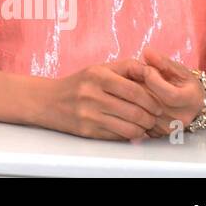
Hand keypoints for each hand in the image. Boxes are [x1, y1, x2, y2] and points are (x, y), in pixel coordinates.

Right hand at [37, 59, 164, 139]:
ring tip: (145, 125)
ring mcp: (89, 114)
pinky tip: (131, 130)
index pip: (135, 90)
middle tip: (155, 117)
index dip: (152, 100)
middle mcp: (92, 94)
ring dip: (143, 129)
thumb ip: (126, 68)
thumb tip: (154, 73)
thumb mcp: (99, 69)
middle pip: (136, 111)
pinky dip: (130, 135)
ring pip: (130, 127)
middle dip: (151, 117)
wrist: (47, 100)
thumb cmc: (78, 84)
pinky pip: (118, 136)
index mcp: (97, 75)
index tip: (158, 104)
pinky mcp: (87, 131)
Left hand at [135, 47, 205, 135]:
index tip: (146, 68)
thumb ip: (162, 61)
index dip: (153, 78)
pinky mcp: (159, 134)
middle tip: (133, 76)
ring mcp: (170, 128)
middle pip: (153, 103)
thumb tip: (147, 52)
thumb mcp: (178, 69)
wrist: (193, 105)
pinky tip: (133, 99)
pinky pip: (140, 121)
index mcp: (190, 100)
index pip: (169, 94)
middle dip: (139, 86)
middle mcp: (182, 118)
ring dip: (134, 98)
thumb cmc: (185, 84)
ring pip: (144, 113)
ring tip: (133, 86)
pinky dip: (134, 109)